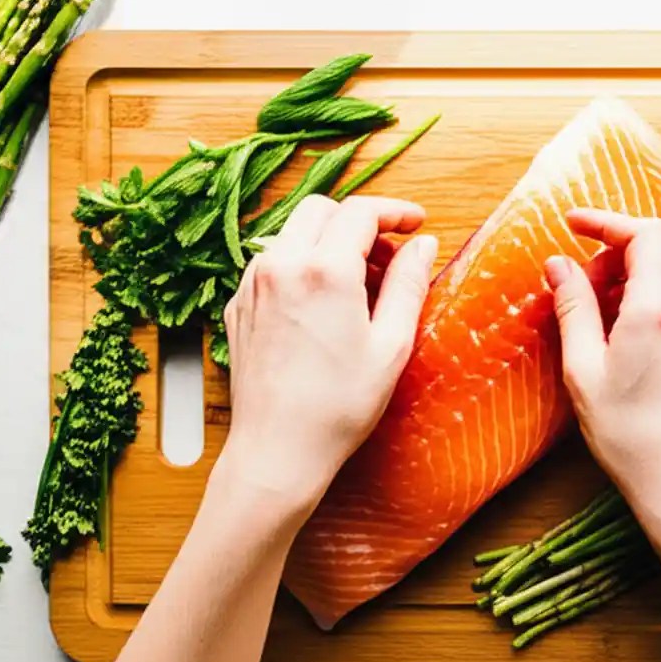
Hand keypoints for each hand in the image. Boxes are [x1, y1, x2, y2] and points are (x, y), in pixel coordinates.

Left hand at [217, 195, 438, 511]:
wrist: (277, 451)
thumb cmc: (339, 406)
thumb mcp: (391, 344)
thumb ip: (409, 284)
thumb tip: (422, 245)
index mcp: (324, 270)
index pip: (360, 212)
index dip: (395, 211)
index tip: (416, 223)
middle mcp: (281, 266)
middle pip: (321, 210)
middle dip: (358, 222)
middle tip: (388, 256)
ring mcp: (253, 285)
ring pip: (293, 234)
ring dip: (328, 243)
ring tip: (359, 286)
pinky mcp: (238, 307)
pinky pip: (272, 265)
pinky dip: (302, 267)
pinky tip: (324, 306)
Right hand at [545, 209, 660, 506]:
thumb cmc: (628, 435)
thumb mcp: (583, 369)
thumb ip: (573, 308)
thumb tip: (558, 264)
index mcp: (660, 309)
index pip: (643, 233)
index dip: (606, 221)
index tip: (573, 224)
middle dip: (617, 251)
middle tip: (581, 283)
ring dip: (636, 273)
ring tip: (602, 311)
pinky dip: (656, 294)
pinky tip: (631, 329)